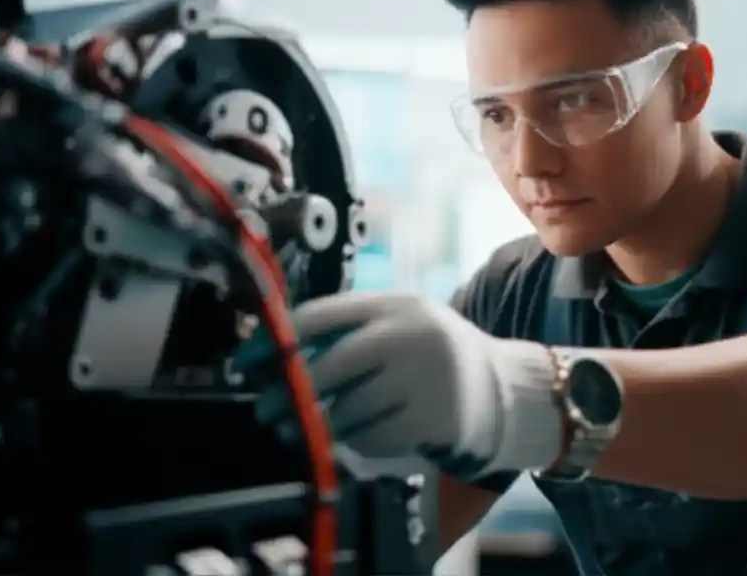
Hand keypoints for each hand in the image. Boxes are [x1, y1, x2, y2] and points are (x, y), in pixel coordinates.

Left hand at [234, 292, 562, 479]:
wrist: (501, 385)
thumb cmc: (430, 354)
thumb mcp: (399, 322)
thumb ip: (348, 329)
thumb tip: (272, 349)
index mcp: (394, 304)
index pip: (320, 315)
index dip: (276, 340)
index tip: (245, 363)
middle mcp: (410, 336)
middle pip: (329, 366)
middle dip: (288, 393)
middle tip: (264, 410)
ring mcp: (424, 379)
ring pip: (348, 410)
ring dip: (317, 425)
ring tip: (301, 431)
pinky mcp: (433, 420)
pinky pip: (373, 438)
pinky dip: (354, 441)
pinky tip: (352, 437)